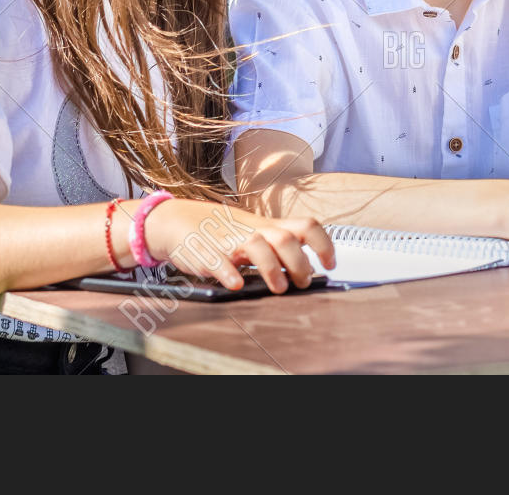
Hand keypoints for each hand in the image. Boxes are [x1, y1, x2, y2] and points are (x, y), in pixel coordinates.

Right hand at [146, 200, 335, 292]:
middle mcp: (254, 230)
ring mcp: (230, 239)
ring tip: (278, 289)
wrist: (177, 220)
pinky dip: (228, 272)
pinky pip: (218, 260)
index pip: (306, 225)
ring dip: (272, 268)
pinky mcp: (206, 251)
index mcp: (269, 226)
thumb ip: (280, 247)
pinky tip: (236, 285)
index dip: (323, 243)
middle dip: (299, 262)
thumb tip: (309, 269)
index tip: (330, 265)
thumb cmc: (223, 231)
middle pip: (285, 238)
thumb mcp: (256, 233)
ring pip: (257, 245)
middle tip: (302, 283)